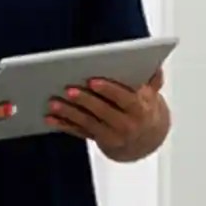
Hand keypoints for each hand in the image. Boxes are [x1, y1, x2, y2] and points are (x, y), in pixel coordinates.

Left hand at [46, 68, 166, 159]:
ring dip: (69, 113)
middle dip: (85, 100)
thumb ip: (153, 79)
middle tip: (68, 89)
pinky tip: (50, 118)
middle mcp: (126, 125)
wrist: (146, 138)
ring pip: (88, 123)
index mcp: (140, 109)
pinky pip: (79, 133)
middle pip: (103, 112)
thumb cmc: (144, 106)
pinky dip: (64, 125)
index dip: (109, 90)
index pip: (125, 99)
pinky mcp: (98, 140)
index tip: (93, 81)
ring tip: (53, 102)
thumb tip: (155, 65)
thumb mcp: (152, 93)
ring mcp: (111, 135)